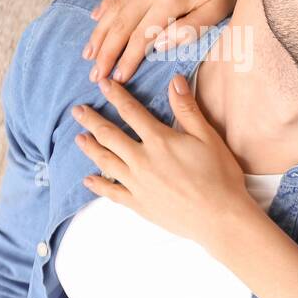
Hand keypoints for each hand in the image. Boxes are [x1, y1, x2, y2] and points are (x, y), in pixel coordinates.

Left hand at [71, 75, 262, 250]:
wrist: (219, 217)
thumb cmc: (220, 176)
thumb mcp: (209, 138)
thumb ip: (188, 110)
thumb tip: (175, 81)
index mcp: (160, 141)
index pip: (131, 112)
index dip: (116, 96)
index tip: (103, 84)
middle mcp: (142, 160)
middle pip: (110, 135)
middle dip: (92, 120)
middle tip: (77, 110)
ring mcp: (137, 183)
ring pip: (105, 161)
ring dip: (90, 148)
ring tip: (80, 139)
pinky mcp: (139, 204)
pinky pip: (112, 192)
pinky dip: (98, 185)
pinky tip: (89, 180)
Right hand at [83, 0, 246, 83]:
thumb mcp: (218, 11)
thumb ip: (189, 29)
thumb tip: (158, 47)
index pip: (141, 36)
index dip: (127, 59)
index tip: (116, 79)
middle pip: (121, 23)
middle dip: (105, 52)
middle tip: (93, 75)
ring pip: (115, 7)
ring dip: (99, 32)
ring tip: (88, 54)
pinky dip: (106, 6)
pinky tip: (96, 19)